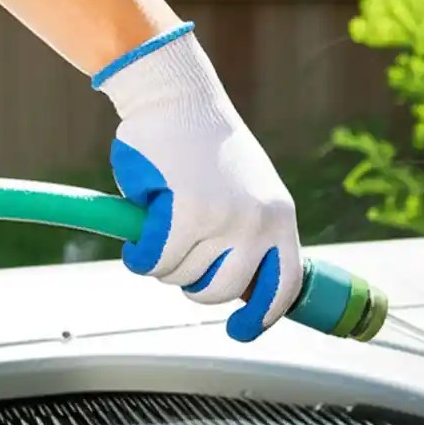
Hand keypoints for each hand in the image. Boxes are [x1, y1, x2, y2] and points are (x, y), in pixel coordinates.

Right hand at [93, 23, 303, 342]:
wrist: (177, 94)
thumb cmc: (204, 148)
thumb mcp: (245, 192)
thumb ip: (248, 235)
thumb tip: (241, 291)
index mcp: (280, 217)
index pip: (286, 284)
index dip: (264, 314)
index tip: (242, 330)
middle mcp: (261, 222)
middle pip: (223, 290)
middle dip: (193, 286)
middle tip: (177, 262)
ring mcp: (226, 218)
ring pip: (183, 276)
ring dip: (163, 264)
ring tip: (161, 230)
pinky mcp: (187, 212)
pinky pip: (157, 259)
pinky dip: (140, 255)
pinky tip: (137, 236)